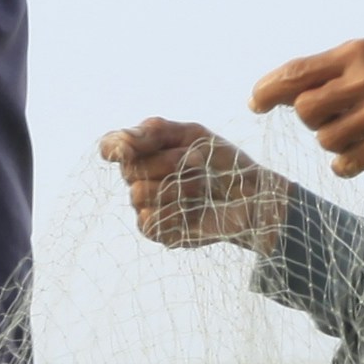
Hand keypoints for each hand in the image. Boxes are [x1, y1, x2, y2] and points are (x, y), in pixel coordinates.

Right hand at [99, 119, 285, 250]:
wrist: (253, 196)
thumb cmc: (222, 163)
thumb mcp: (193, 135)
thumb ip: (154, 131)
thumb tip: (121, 143)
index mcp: (144, 153)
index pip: (110, 146)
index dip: (115, 146)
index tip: (127, 147)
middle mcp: (140, 179)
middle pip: (129, 169)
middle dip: (167, 162)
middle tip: (196, 161)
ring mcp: (147, 207)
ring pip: (138, 195)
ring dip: (178, 187)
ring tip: (202, 186)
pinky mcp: (159, 232)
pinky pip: (150, 220)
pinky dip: (176, 211)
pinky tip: (194, 209)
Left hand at [250, 40, 363, 176]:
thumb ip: (333, 70)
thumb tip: (283, 94)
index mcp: (357, 53)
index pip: (297, 72)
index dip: (268, 89)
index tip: (255, 102)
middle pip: (306, 110)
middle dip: (309, 118)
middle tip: (327, 116)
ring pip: (326, 139)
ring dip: (331, 140)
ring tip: (352, 132)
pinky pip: (349, 162)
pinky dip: (343, 165)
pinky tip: (350, 158)